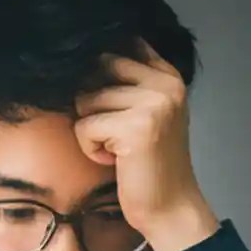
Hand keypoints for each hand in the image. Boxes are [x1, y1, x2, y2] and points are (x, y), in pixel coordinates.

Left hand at [73, 38, 219, 250]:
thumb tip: (81, 54)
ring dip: (90, 129)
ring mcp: (154, 103)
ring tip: (116, 149)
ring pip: (86, 98)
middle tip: (110, 131)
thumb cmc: (149, 163)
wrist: (169, 207)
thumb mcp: (146, 112)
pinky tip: (115, 160)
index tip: (103, 98)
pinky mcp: (136, 127)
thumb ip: (127, 81)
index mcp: (168, 74)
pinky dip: (90, 148)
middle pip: (97, 67)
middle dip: (91, 101)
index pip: (121, 43)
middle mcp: (165, 83)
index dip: (98, 67)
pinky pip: (85, 126)